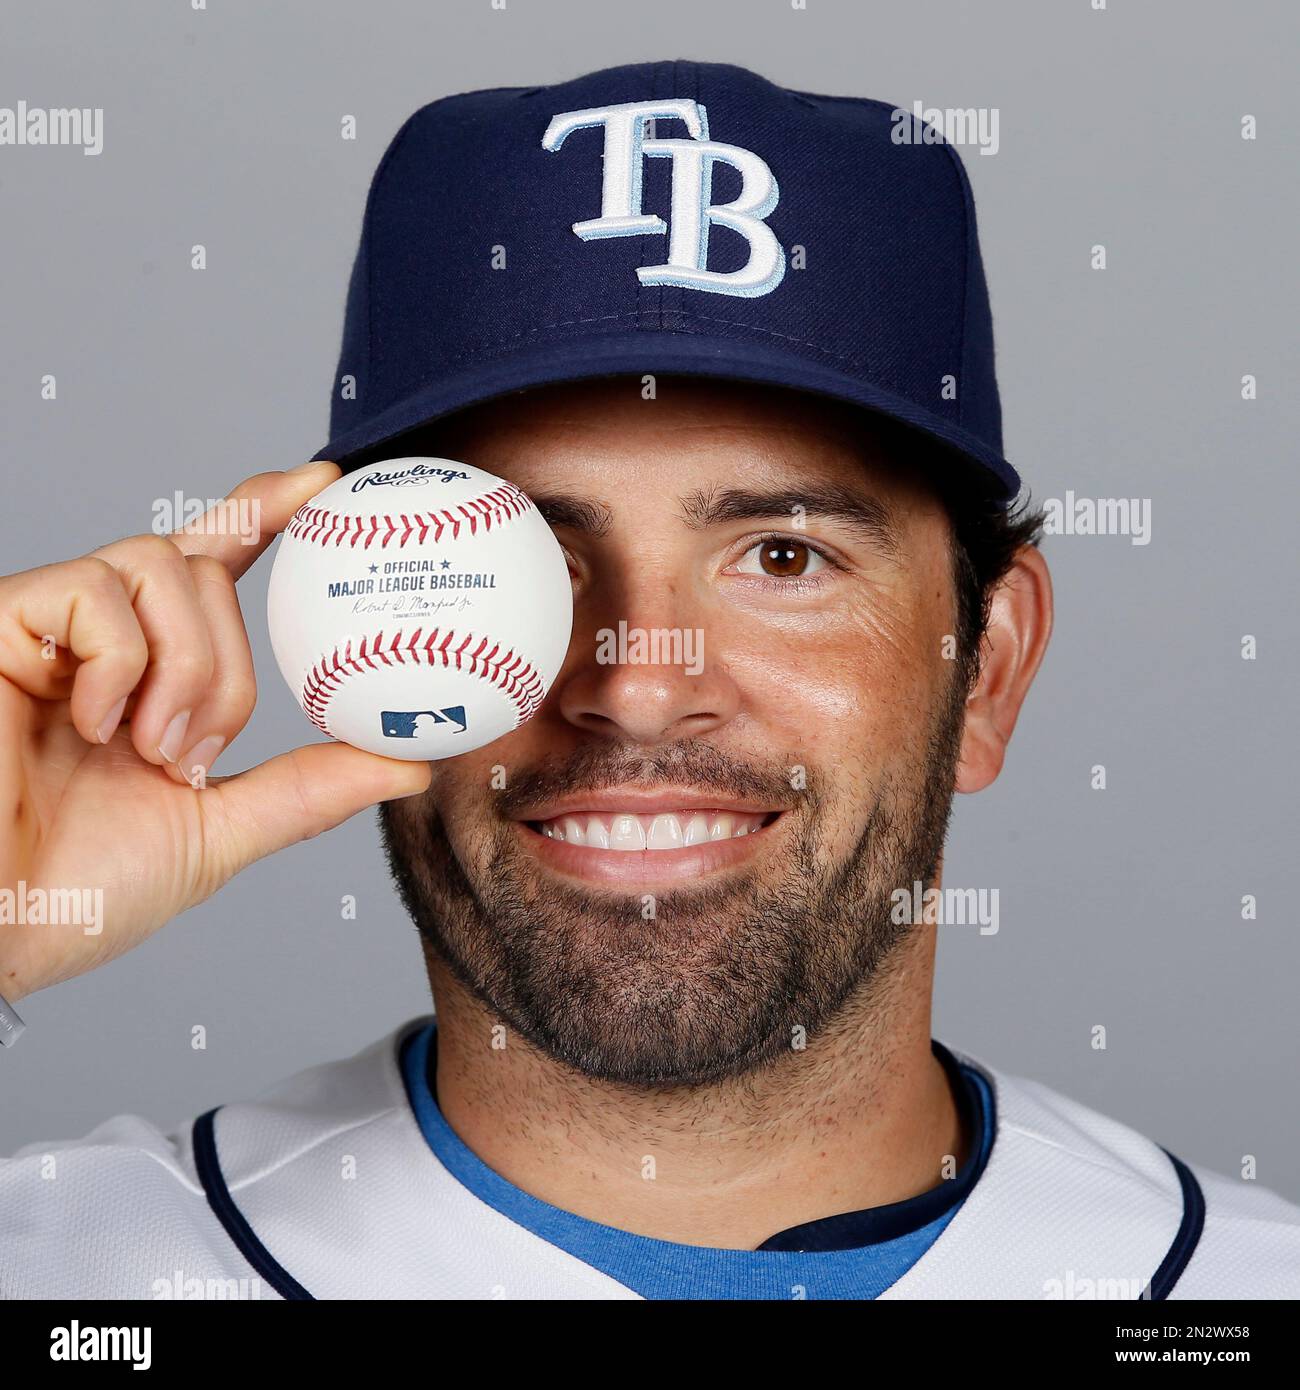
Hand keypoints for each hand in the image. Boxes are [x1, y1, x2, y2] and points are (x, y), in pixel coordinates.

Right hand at [0, 462, 430, 1001]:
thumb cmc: (80, 890)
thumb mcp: (220, 829)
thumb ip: (309, 788)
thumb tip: (412, 763)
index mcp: (145, 676)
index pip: (208, 565)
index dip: (262, 512)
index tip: (326, 484)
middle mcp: (96, 639)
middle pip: (201, 570)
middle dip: (225, 668)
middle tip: (195, 755)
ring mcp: (44, 629)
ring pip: (159, 566)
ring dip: (184, 668)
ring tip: (151, 749)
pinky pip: (91, 590)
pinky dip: (118, 664)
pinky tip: (92, 726)